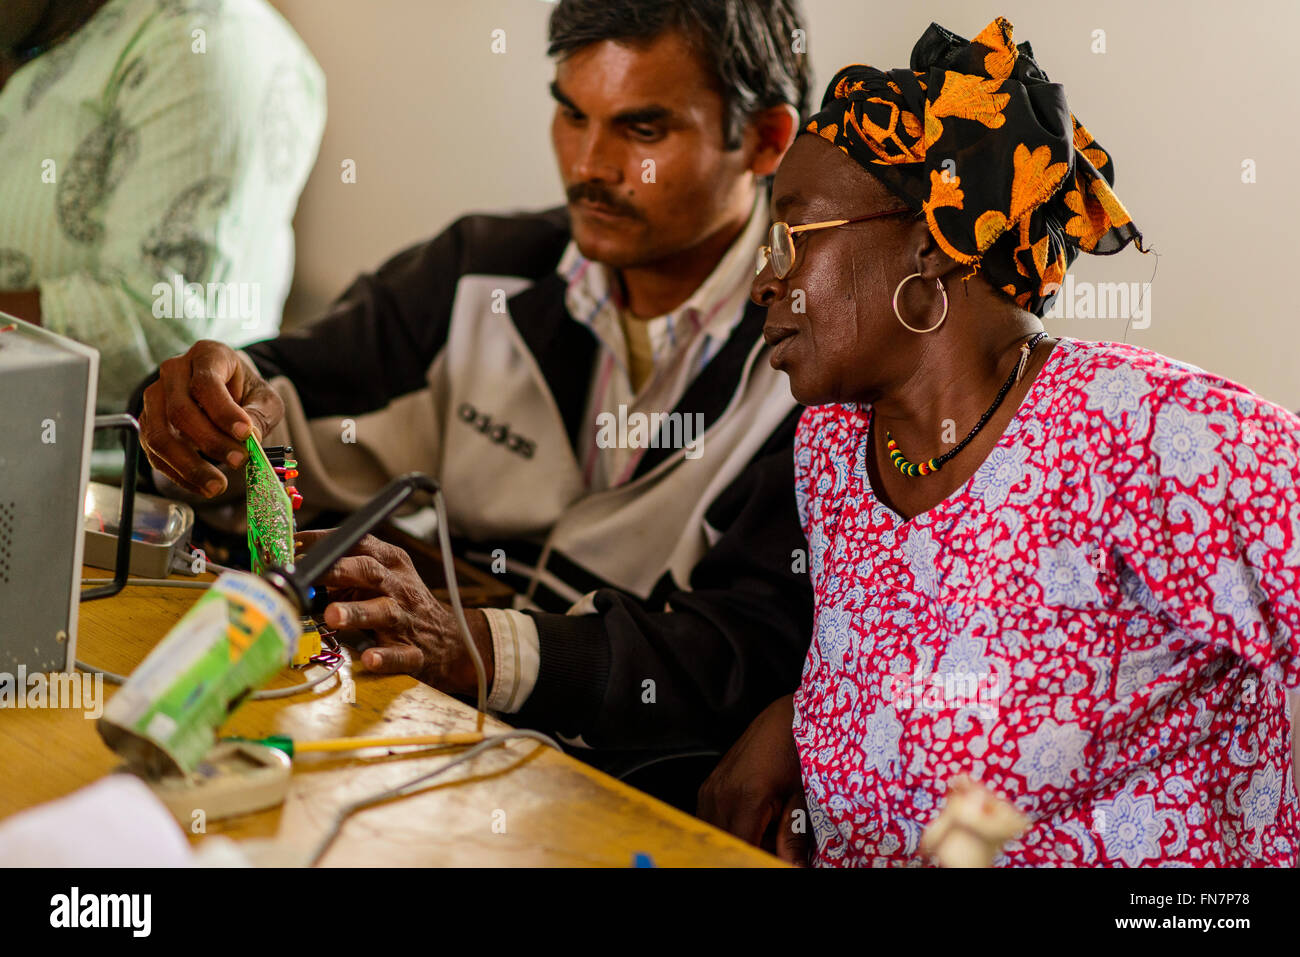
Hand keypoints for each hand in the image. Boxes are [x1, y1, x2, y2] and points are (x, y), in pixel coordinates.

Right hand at [139, 340, 284, 496]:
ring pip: (160, 435)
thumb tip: (250, 438)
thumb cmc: (246, 394)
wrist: (226, 394)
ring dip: (189, 466)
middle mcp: (173, 371)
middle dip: (210, 442)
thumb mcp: (264, 399)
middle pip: (180, 410)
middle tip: (238, 461)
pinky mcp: (148, 424)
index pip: (206, 382)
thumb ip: (259, 415)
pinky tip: (203, 486)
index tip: (245, 434)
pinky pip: (156, 454)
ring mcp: (155, 397)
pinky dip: (180, 475)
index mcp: (206, 355)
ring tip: (218, 486)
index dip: (224, 412)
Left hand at [295, 531, 493, 695]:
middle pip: (370, 572)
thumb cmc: (402, 606)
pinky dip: (385, 656)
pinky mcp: (415, 652)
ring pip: (384, 612)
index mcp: (391, 564)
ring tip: (332, 616)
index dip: (328, 542)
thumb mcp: (382, 579)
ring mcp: (408, 620)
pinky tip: (369, 659)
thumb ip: (345, 571)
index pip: (359, 543)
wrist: (450, 640)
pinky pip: (401, 654)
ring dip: (358, 612)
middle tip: (309, 575)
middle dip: (339, 571)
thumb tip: (293, 569)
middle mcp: (399, 587)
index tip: (296, 545)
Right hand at [697, 693, 809, 864]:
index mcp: (746, 798)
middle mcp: (720, 794)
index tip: (773, 858)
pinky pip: (710, 821)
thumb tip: (795, 869)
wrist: (784, 718)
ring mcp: (710, 790)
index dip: (757, 859)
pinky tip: (752, 824)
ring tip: (765, 834)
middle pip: (725, 844)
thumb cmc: (798, 752)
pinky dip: (729, 829)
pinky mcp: (707, 787)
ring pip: (715, 834)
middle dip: (748, 851)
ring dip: (738, 840)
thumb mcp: (801, 797)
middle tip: (772, 844)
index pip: (742, 849)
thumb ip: (793, 838)